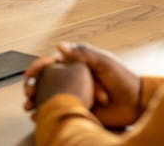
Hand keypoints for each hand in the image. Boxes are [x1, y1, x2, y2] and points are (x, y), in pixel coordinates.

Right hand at [24, 42, 141, 127]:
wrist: (136, 102)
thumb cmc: (122, 78)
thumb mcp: (103, 62)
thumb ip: (82, 54)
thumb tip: (60, 46)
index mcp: (78, 64)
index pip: (52, 63)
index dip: (38, 68)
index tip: (29, 75)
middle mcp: (74, 79)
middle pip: (47, 81)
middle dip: (34, 87)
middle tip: (28, 94)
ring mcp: (76, 94)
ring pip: (50, 97)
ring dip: (37, 101)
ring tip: (29, 108)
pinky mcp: (79, 109)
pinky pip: (60, 111)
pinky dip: (48, 114)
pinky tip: (39, 118)